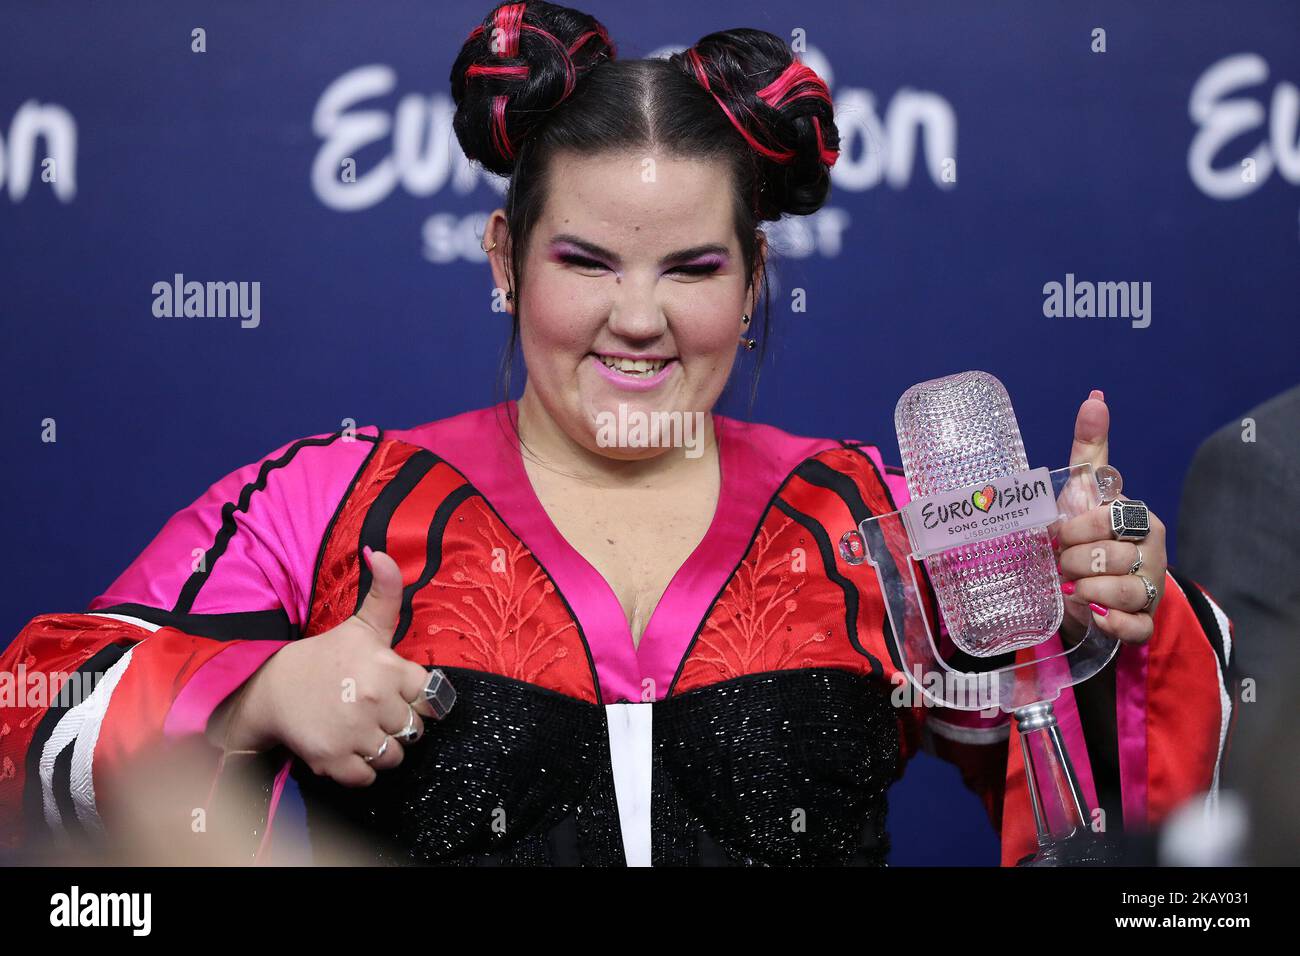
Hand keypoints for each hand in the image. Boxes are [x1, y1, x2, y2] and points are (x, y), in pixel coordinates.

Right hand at [215, 547, 441, 785]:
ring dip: (382, 749)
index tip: (394, 691)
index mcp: (389, 668)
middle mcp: (376, 701)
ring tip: (360, 729)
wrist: (271, 688)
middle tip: (372, 711)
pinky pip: (367, 778)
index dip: (414, 698)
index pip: (431, 698)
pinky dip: (359, 771)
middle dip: (398, 724)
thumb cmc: (325, 657)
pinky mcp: (333, 760)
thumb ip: (385, 592)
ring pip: (395, 757)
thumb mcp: (362, 625)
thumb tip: (381, 551)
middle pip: (415, 730)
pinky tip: (345, 748)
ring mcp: (355, 733)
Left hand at [1051, 389, 1166, 645]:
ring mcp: (1150, 587)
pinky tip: (1095, 615)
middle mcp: (1151, 552)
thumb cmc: (1085, 534)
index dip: (1072, 530)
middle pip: (1110, 556)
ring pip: (1121, 590)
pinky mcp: (1143, 621)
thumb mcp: (1083, 491)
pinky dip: (1112, 623)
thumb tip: (1095, 397)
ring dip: (1086, 590)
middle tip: (1059, 563)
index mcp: (1139, 518)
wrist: (1084, 587)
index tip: (1054, 535)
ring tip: (1072, 587)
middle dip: (1073, 561)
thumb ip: (1090, 448)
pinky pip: (1134, 626)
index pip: (1107, 519)